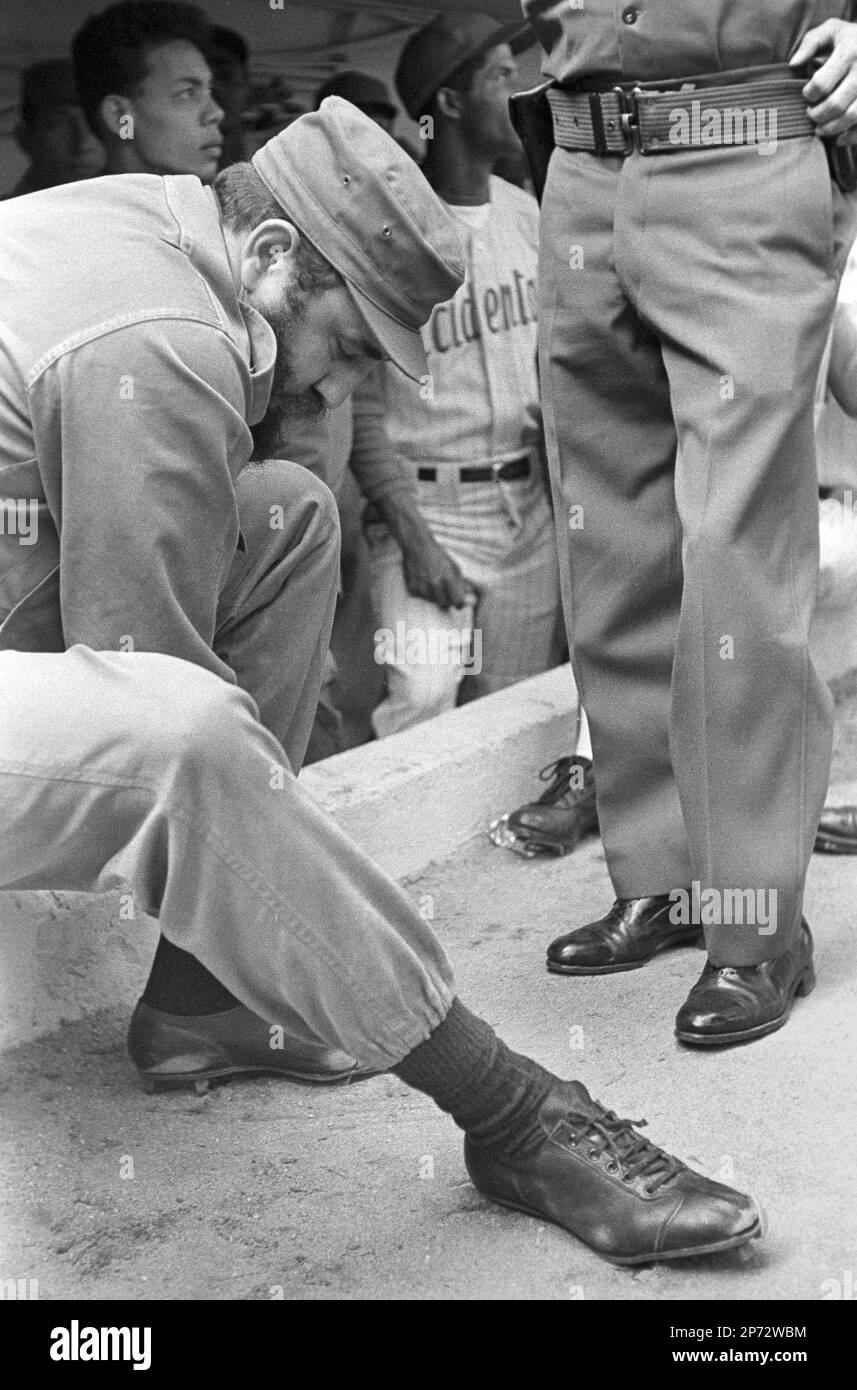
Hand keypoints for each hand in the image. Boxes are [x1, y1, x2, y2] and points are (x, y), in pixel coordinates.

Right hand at [400, 529, 476, 608]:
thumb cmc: (438, 555)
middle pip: (444, 604)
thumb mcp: (453, 566)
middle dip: (447, 600)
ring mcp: (422, 587)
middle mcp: (435, 584)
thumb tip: (468, 594)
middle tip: (446, 592)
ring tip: (433, 583)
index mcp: (448, 577)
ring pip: (432, 601)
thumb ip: (461, 582)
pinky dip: (424, 593)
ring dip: (435, 596)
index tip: (459, 603)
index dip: (459, 604)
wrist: (417, 546)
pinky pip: (421, 597)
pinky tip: (424, 582)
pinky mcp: (412, 588)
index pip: (457, 601)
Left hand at [791, 19, 856, 140]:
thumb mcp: (831, 30)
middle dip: (817, 114)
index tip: (807, 95)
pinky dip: (851, 137)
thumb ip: (811, 42)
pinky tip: (839, 138)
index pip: (821, 83)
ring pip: (850, 117)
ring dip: (831, 128)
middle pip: (835, 104)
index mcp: (849, 51)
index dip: (809, 94)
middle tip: (810, 113)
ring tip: (820, 128)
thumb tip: (793, 64)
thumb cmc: (849, 38)